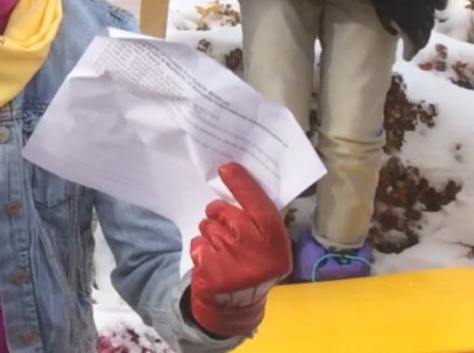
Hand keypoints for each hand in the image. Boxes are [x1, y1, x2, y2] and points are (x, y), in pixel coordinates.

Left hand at [189, 162, 292, 336]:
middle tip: (225, 227)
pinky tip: (211, 261)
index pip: (260, 207)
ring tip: (221, 250)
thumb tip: (240, 183)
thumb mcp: (268, 247)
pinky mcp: (211, 272)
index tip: (227, 167)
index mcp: (276, 244)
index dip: (243, 186)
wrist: (236, 306)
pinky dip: (200, 248)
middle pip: (225, 212)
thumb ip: (259, 221)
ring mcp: (233, 264)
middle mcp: (257, 253)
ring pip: (208, 227)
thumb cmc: (253, 266)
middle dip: (219, 214)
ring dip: (209, 233)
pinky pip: (197, 243)